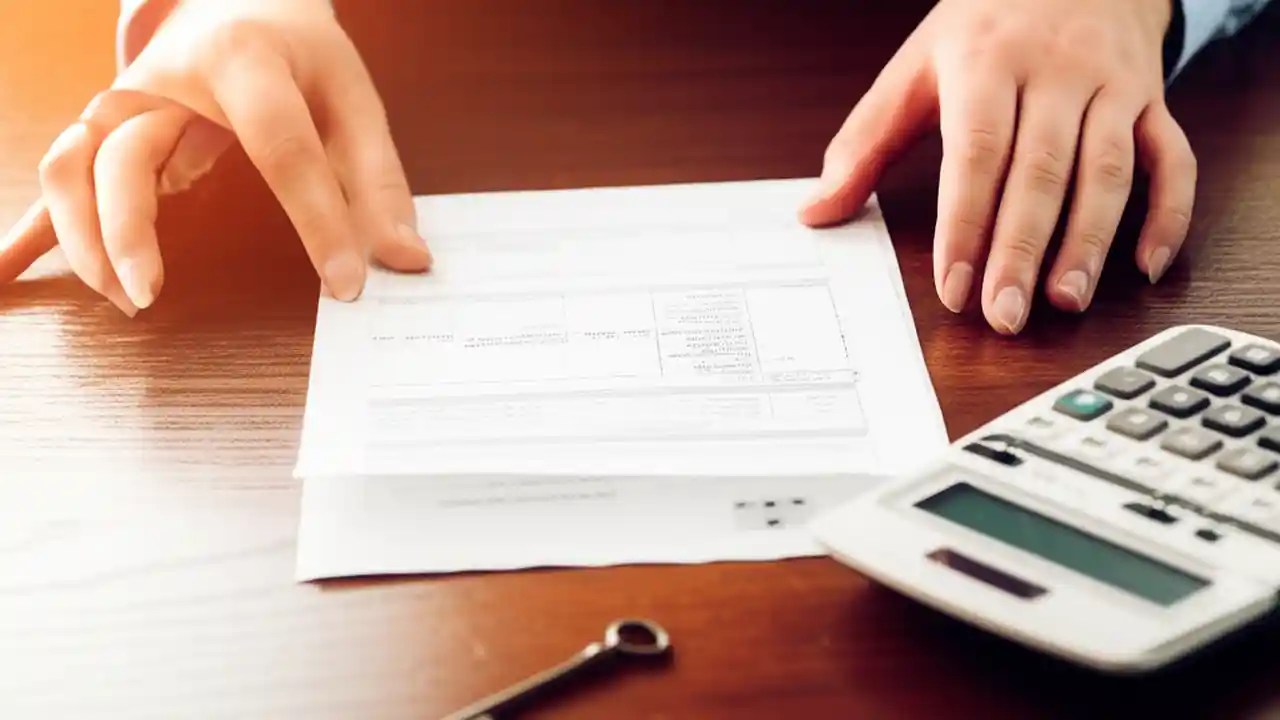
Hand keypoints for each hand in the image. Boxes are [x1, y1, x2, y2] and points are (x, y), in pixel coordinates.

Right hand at [0, 0, 429, 314]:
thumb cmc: (299, 53)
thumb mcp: (352, 99)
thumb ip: (377, 181)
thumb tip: (405, 261)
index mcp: (247, 59)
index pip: (281, 146)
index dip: (316, 220)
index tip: (346, 285)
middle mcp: (166, 77)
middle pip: (127, 153)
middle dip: (127, 229)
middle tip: (154, 298)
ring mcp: (127, 101)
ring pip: (74, 164)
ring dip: (80, 235)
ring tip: (123, 299)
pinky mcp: (109, 126)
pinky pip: (61, 174)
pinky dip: (35, 228)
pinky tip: (10, 276)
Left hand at [799, 0, 1193, 334]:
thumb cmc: (985, 26)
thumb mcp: (915, 69)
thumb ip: (864, 142)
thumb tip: (816, 210)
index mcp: (987, 65)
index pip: (977, 153)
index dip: (965, 224)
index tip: (953, 285)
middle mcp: (1055, 74)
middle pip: (1041, 172)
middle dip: (1022, 250)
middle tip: (1005, 315)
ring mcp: (1111, 87)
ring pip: (1108, 172)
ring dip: (1089, 243)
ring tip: (1064, 302)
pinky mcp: (1152, 100)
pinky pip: (1173, 159)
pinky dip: (1168, 215)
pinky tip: (1145, 267)